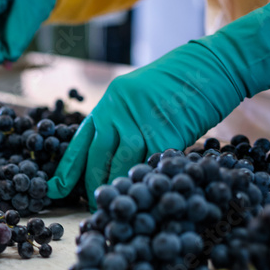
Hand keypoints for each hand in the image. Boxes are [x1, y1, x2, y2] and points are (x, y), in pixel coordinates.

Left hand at [48, 0, 269, 205]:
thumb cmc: (178, 82)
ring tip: (120, 204)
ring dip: (120, 188)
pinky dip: (149, 179)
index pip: (81, 140)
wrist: (213, 65)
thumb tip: (112, 156)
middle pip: (97, 157)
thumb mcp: (139, 95)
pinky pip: (152, 164)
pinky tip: (148, 192)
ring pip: (123, 165)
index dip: (68, 168)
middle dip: (94, 185)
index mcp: (109, 102)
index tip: (55, 189)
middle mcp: (119, 111)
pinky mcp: (168, 132)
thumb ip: (123, 121)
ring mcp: (142, 121)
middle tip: (96, 205)